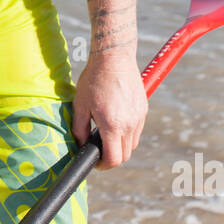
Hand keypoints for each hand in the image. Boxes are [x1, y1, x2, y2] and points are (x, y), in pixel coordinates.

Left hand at [72, 52, 146, 168]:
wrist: (114, 57)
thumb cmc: (94, 80)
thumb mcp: (80, 105)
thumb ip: (80, 129)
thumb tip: (81, 145)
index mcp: (113, 125)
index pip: (114, 159)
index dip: (103, 165)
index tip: (95, 162)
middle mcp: (130, 124)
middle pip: (125, 155)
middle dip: (112, 158)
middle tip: (98, 151)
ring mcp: (139, 117)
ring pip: (133, 144)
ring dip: (121, 146)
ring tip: (106, 136)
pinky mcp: (143, 109)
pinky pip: (137, 130)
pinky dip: (127, 134)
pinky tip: (115, 122)